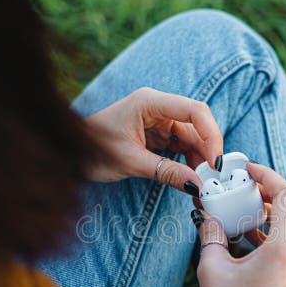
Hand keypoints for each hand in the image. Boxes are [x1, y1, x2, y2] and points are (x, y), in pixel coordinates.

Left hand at [83, 87, 222, 192]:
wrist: (70, 154)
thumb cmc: (92, 149)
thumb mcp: (131, 162)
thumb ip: (166, 172)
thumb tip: (197, 185)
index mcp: (150, 102)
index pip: (194, 111)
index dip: (211, 135)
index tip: (215, 162)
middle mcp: (158, 107)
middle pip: (196, 125)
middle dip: (207, 150)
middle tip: (212, 177)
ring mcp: (158, 120)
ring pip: (191, 138)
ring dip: (199, 159)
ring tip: (202, 182)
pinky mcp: (156, 134)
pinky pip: (180, 146)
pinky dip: (188, 162)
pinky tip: (191, 177)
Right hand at [194, 163, 285, 286]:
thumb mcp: (213, 271)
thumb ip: (211, 237)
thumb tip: (208, 219)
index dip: (268, 177)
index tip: (250, 170)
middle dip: (277, 194)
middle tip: (252, 191)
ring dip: (280, 217)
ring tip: (252, 215)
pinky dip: (283, 238)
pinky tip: (258, 242)